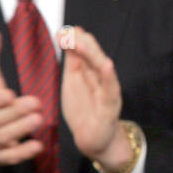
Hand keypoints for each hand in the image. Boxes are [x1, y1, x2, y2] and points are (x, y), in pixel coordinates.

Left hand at [59, 25, 124, 166]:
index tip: (61, 32)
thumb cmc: (84, 111)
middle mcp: (102, 79)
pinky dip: (110, 78)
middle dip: (81, 43)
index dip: (74, 40)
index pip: (84, 51)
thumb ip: (72, 62)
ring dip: (93, 55)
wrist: (95, 141)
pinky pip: (111, 91)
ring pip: (103, 69)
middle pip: (94, 55)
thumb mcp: (73, 83)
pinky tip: (107, 66)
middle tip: (69, 33)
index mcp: (91, 72)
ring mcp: (108, 92)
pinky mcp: (110, 108)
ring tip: (81, 43)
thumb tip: (67, 35)